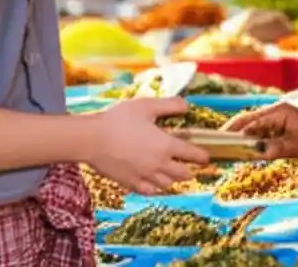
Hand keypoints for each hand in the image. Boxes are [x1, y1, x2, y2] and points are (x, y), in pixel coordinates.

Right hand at [85, 98, 209, 195]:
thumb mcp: (146, 106)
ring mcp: (145, 176)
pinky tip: (153, 183)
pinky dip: (155, 188)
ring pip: (167, 185)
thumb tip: (187, 106)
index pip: (192, 154)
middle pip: (183, 174)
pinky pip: (149, 191)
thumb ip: (169, 105)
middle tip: (189, 166)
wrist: (92, 139)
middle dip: (188, 170)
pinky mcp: (131, 183)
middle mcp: (159, 164)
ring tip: (171, 173)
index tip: (206, 158)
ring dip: (172, 179)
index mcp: (166, 145)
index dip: (201, 156)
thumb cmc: (119, 120)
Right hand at [224, 102, 297, 158]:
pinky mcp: (276, 126)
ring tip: (224, 147)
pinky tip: (242, 150)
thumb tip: (260, 152)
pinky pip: (259, 132)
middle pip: (247, 120)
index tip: (223, 139)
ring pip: (251, 126)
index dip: (237, 131)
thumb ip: (279, 147)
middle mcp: (274, 112)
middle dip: (232, 130)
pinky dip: (250, 140)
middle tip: (216, 142)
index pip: (252, 121)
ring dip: (240, 136)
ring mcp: (274, 118)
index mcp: (278, 112)